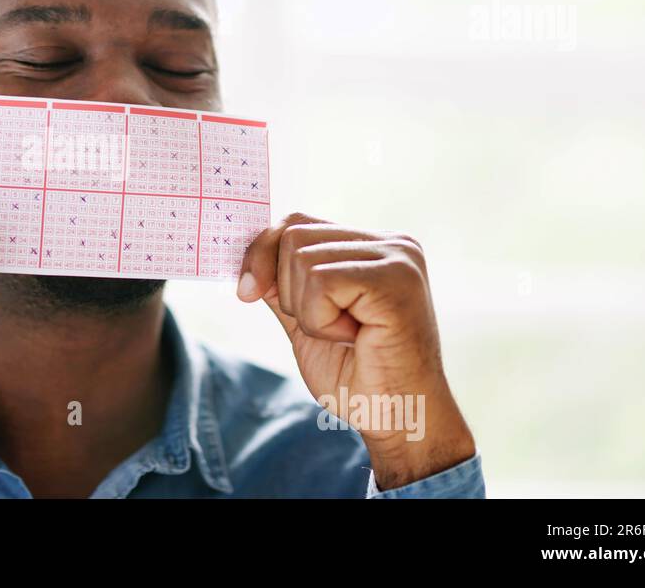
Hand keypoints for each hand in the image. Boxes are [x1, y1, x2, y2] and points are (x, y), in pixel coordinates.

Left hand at [238, 212, 474, 489]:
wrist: (398, 421)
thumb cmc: (358, 377)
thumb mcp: (304, 321)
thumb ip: (281, 285)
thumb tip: (245, 256)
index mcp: (371, 247)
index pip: (296, 224)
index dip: (261, 256)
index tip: (247, 293)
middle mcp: (391, 243)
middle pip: (293, 235)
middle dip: (288, 291)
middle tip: (328, 329)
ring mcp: (398, 257)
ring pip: (302, 258)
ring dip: (307, 311)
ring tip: (346, 334)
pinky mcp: (397, 278)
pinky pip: (322, 281)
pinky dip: (320, 320)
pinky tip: (355, 338)